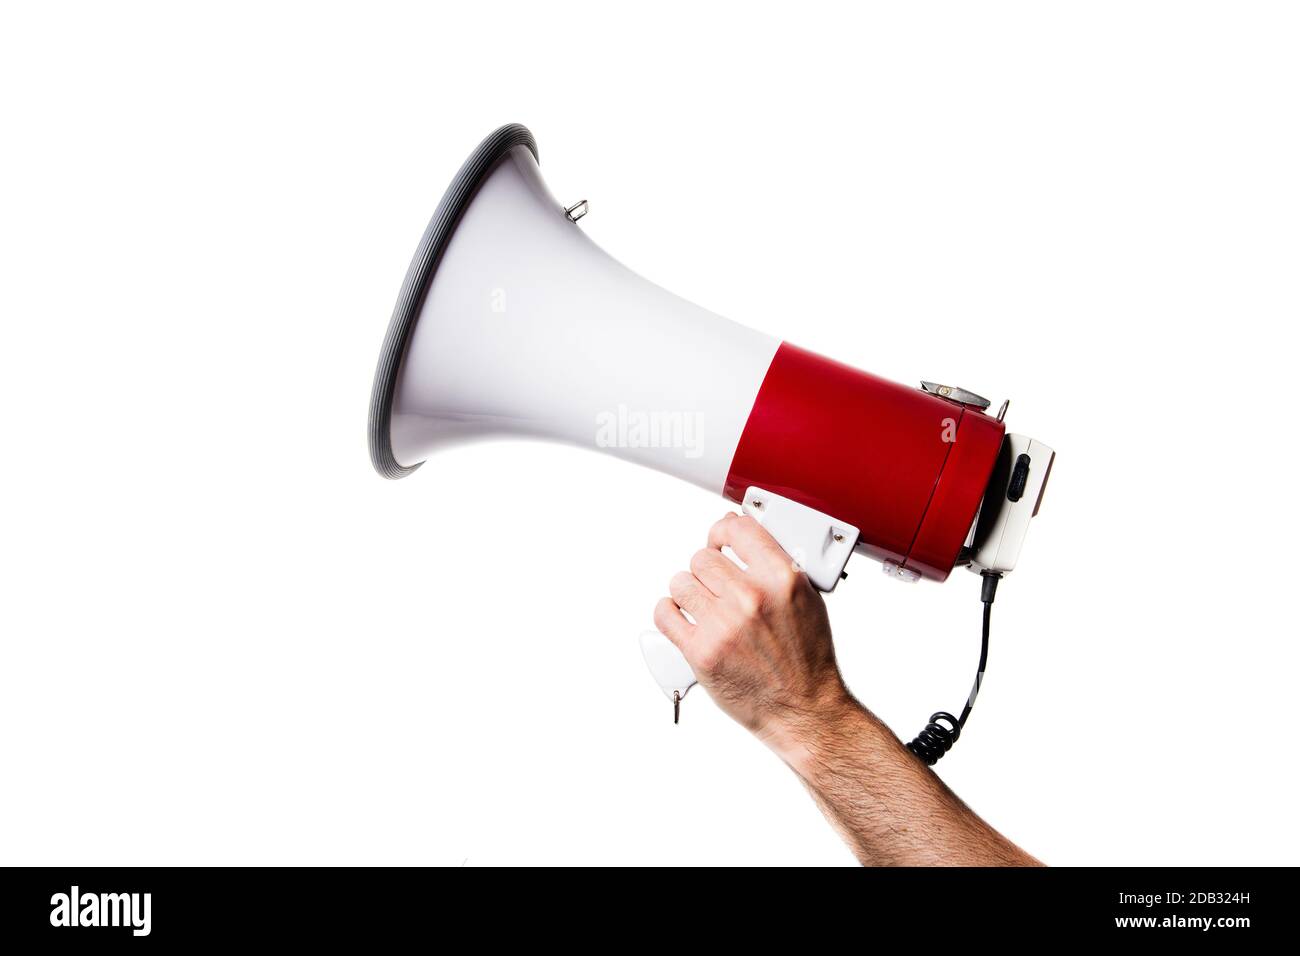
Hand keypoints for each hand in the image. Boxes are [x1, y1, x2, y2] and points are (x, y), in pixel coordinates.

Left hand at [653, 513, 851, 747]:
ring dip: (687, 591)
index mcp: (782, 578)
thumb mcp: (806, 600)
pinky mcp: (701, 652)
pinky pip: (665, 614)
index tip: (718, 539)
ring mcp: (723, 625)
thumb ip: (775, 564)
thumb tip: (741, 532)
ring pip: (680, 582)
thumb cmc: (807, 660)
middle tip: (714, 584)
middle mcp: (751, 598)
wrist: (804, 709)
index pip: (737, 529)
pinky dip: (668, 613)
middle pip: (702, 557)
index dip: (722, 531)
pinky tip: (681, 618)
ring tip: (700, 604)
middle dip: (706, 570)